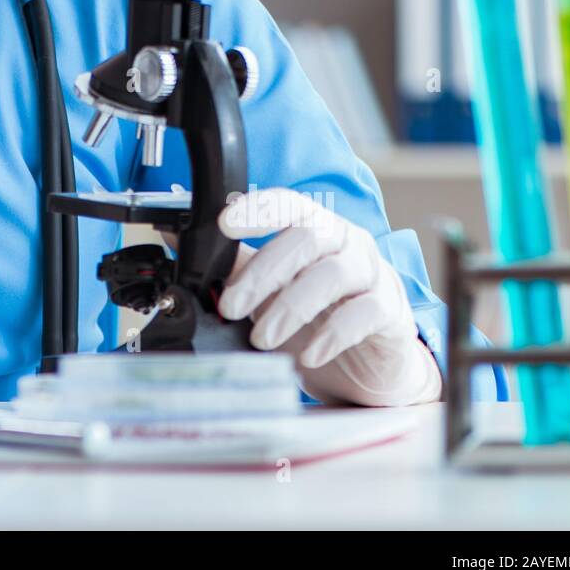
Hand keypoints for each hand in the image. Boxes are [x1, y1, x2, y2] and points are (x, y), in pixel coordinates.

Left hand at [215, 188, 441, 406]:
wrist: (366, 365)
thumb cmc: (315, 315)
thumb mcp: (270, 289)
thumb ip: (233, 263)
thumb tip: (179, 237)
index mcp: (314, 227)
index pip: (287, 204)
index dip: (256, 209)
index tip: (223, 225)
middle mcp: (346, 242)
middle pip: (306, 239)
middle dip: (262, 273)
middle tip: (231, 307)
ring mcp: (373, 273)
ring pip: (333, 274)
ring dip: (290, 307)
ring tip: (262, 339)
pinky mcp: (391, 311)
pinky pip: (365, 313)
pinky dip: (332, 334)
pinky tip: (308, 354)